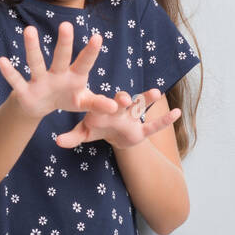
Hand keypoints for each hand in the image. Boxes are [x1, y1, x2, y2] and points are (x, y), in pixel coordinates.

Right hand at [0, 23, 120, 120]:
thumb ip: (97, 103)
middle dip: (64, 43)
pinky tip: (2, 61)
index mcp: (74, 77)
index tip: (98, 37)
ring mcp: (40, 80)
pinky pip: (16, 81)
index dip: (90, 52)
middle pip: (61, 57)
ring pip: (36, 62)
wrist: (42, 106)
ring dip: (32, 48)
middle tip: (66, 25)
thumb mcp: (83, 102)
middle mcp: (57, 74)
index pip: (84, 63)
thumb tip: (116, 107)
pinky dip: (9, 73)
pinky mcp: (25, 90)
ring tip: (29, 30)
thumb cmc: (67, 98)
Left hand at [54, 89, 179, 148]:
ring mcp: (131, 117)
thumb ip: (71, 137)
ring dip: (146, 99)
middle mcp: (118, 108)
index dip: (104, 103)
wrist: (110, 135)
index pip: (101, 103)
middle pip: (120, 100)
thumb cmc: (95, 128)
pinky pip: (153, 125)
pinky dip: (165, 120)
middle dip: (123, 99)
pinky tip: (177, 113)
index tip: (106, 103)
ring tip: (156, 92)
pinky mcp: (140, 129)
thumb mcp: (83, 133)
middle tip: (124, 98)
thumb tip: (57, 141)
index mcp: (101, 108)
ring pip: (139, 106)